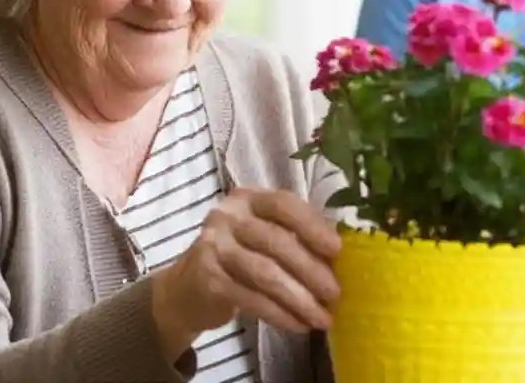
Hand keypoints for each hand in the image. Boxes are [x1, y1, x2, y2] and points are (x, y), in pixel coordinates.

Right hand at [150, 188, 341, 357]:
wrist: (185, 288)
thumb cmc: (238, 258)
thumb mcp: (261, 237)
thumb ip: (294, 237)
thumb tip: (339, 258)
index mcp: (248, 198)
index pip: (284, 204)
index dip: (313, 226)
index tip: (337, 251)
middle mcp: (227, 216)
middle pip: (277, 241)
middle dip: (312, 271)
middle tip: (336, 295)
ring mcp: (214, 247)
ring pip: (266, 273)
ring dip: (300, 299)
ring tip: (323, 318)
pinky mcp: (209, 279)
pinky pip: (252, 299)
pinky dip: (280, 314)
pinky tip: (299, 325)